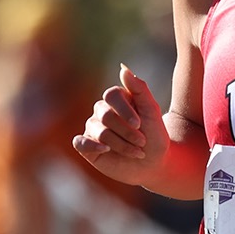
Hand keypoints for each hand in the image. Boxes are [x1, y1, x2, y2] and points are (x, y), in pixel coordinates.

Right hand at [72, 64, 166, 185]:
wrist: (154, 163)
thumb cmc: (154, 136)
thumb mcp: (152, 111)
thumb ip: (140, 89)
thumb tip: (123, 69)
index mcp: (116, 99)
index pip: (111, 95)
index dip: (124, 110)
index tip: (139, 124)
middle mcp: (101, 111)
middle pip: (106, 116)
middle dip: (127, 132)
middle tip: (142, 142)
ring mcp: (93, 128)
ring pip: (99, 133)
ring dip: (121, 144)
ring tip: (136, 152)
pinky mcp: (87, 146)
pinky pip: (80, 142)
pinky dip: (93, 146)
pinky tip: (106, 150)